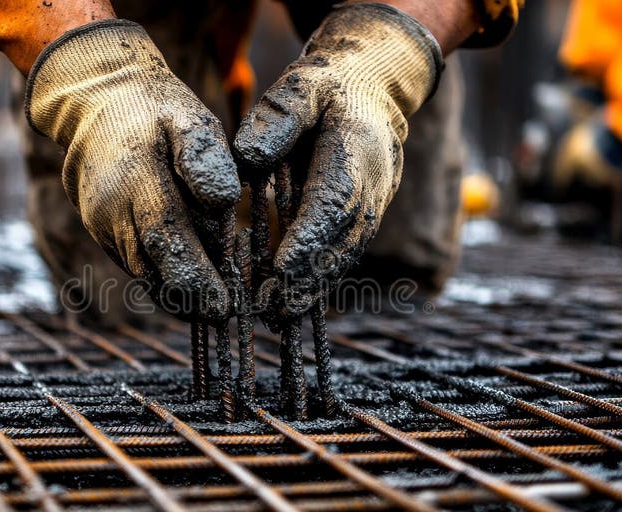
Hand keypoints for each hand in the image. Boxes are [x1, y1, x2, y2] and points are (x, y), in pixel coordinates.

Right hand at [27, 21, 240, 322]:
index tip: (225, 307)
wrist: (95, 106)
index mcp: (136, 182)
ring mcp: (103, 228)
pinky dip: (165, 281)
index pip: (167, 241)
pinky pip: (137, 268)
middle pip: (154, 272)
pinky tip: (195, 284)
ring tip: (215, 305)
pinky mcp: (104, 236)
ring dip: (180, 296)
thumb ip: (205, 157)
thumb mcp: (188, 117)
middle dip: (193, 300)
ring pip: (144, 276)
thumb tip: (223, 202)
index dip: (197, 279)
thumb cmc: (155, 111)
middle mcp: (112, 213)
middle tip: (228, 314)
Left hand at [234, 3, 441, 312]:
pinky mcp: (365, 218)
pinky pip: (344, 254)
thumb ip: (278, 116)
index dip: (309, 238)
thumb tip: (248, 157)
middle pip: (342, 241)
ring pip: (345, 255)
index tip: (280, 267)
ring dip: (314, 288)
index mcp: (357, 152)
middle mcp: (373, 187)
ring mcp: (373, 206)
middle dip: (307, 278)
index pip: (333, 203)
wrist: (374, 89)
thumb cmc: (329, 87)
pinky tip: (292, 302)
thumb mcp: (302, 85)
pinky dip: (320, 280)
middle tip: (271, 308)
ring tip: (277, 316)